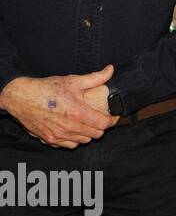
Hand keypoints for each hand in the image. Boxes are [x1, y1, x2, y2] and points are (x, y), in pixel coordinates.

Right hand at [0, 65, 117, 147]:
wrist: (21, 97)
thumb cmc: (46, 89)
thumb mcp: (73, 81)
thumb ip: (95, 78)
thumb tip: (110, 70)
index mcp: (78, 113)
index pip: (104, 124)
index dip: (113, 120)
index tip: (114, 116)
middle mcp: (69, 127)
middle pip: (96, 134)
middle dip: (101, 126)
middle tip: (100, 118)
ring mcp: (59, 136)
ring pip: (83, 141)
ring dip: (88, 133)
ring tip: (87, 123)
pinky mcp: (50, 139)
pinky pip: (69, 145)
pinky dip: (74, 139)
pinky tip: (73, 129)